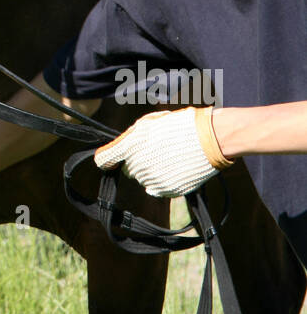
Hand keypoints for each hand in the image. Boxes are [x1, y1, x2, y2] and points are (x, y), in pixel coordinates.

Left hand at [93, 107, 230, 197]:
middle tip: (155, 149)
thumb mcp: (151, 122)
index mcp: (131, 145)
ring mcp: (153, 179)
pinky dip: (161, 181)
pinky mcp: (167, 190)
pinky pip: (155, 188)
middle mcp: (138, 164)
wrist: (210, 139)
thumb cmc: (180, 125)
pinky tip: (174, 167)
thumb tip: (119, 148)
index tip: (108, 159)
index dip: (105, 159)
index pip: (104, 159)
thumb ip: (130, 136)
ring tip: (168, 156)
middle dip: (135, 160)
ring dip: (149, 170)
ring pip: (142, 178)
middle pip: (127, 169)